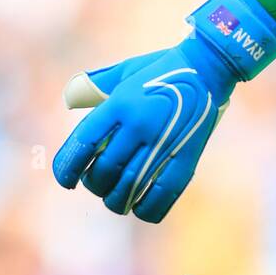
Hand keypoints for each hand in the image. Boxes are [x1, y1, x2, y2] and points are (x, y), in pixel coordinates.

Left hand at [53, 0, 275, 222]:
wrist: (209, 66)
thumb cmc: (161, 69)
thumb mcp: (125, 71)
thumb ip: (96, 86)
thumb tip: (69, 101)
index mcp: (121, 102)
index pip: (84, 143)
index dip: (68, 167)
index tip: (66, 181)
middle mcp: (140, 123)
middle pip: (105, 169)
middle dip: (94, 183)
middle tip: (96, 183)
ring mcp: (164, 142)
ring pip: (129, 187)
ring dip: (115, 199)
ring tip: (114, 198)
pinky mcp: (187, 156)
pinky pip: (162, 194)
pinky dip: (146, 208)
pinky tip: (139, 207)